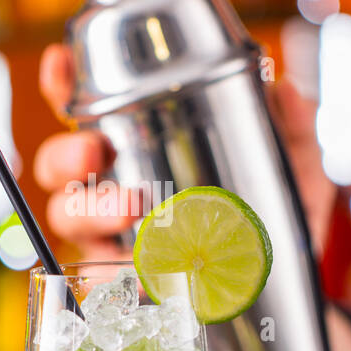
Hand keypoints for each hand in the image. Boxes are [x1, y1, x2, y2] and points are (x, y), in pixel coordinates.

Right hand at [35, 43, 335, 256]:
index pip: (88, 108)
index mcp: (141, 144)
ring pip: (68, 216)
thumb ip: (291, 127)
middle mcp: (114, 186)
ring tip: (127, 209)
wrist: (285, 287)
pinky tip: (130, 269)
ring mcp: (112, 236)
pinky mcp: (120, 283)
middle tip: (93, 154)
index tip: (61, 62)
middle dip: (66, 154)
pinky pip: (96, 278)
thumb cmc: (274, 215)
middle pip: (59, 164)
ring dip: (86, 209)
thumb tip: (285, 91)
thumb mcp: (291, 166)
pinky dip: (107, 272)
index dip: (64, 83)